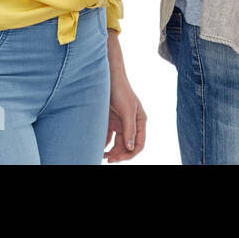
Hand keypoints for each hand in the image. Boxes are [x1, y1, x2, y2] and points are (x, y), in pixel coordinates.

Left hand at [103, 33, 145, 161]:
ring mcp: (120, 123)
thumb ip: (130, 129)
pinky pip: (108, 138)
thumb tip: (131, 148)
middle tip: (108, 160)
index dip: (130, 153)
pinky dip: (104, 144)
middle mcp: (131, 124)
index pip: (139, 144)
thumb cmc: (120, 90)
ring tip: (103, 156)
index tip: (118, 158)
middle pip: (128, 146)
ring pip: (117, 144)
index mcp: (139, 121)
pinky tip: (98, 147)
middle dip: (120, 154)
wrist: (107, 77)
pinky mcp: (109, 122)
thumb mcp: (127, 110)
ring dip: (112, 152)